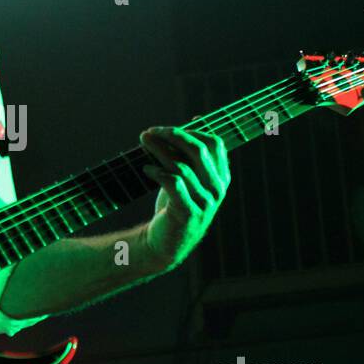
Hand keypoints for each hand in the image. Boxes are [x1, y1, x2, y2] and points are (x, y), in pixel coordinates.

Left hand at [138, 126, 229, 269]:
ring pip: (182, 165)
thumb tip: (196, 119)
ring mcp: (205, 202)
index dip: (192, 130)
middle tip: (150, 131)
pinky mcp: (188, 213)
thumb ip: (191, 155)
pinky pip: (174, 183)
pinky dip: (158, 172)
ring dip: (159, 150)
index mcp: (221, 178)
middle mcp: (217, 189)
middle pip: (198, 150)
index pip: (214, 144)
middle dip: (173, 135)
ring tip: (143, 142)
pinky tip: (146, 169)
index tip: (169, 128)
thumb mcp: (188, 178)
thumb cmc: (175, 206)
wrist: (165, 244)